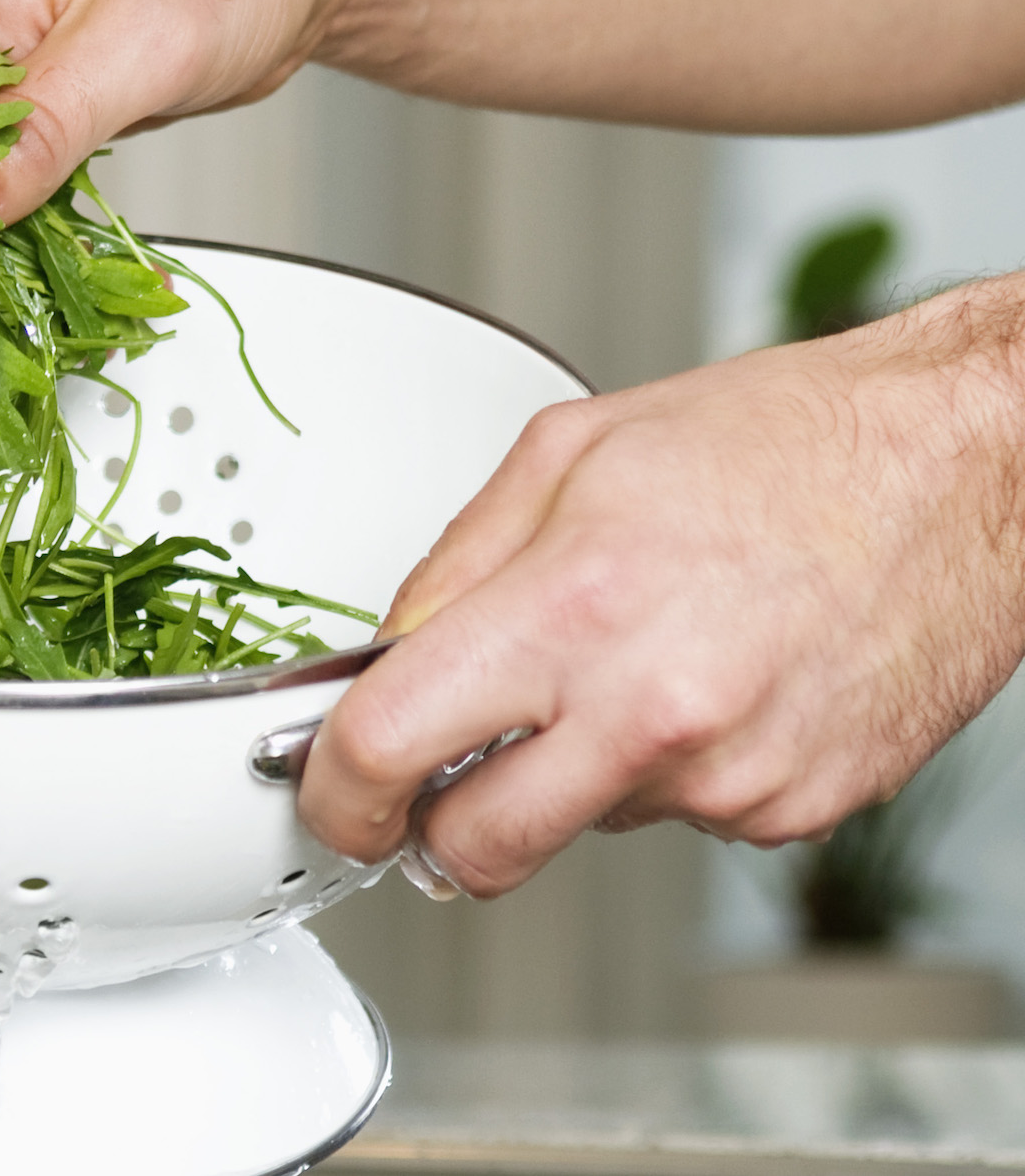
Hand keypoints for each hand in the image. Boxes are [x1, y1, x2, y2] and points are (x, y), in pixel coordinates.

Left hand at [297, 276, 1024, 896]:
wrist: (963, 468)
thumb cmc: (783, 442)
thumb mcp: (567, 452)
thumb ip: (452, 568)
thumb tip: (386, 654)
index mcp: (573, 607)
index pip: (390, 745)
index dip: (333, 787)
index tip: (327, 792)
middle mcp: (649, 711)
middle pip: (472, 846)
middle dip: (430, 826)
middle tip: (431, 778)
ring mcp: (728, 779)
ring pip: (578, 826)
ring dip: (568, 772)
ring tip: (633, 657)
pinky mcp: (792, 812)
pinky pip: (675, 817)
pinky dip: (662, 769)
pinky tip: (705, 680)